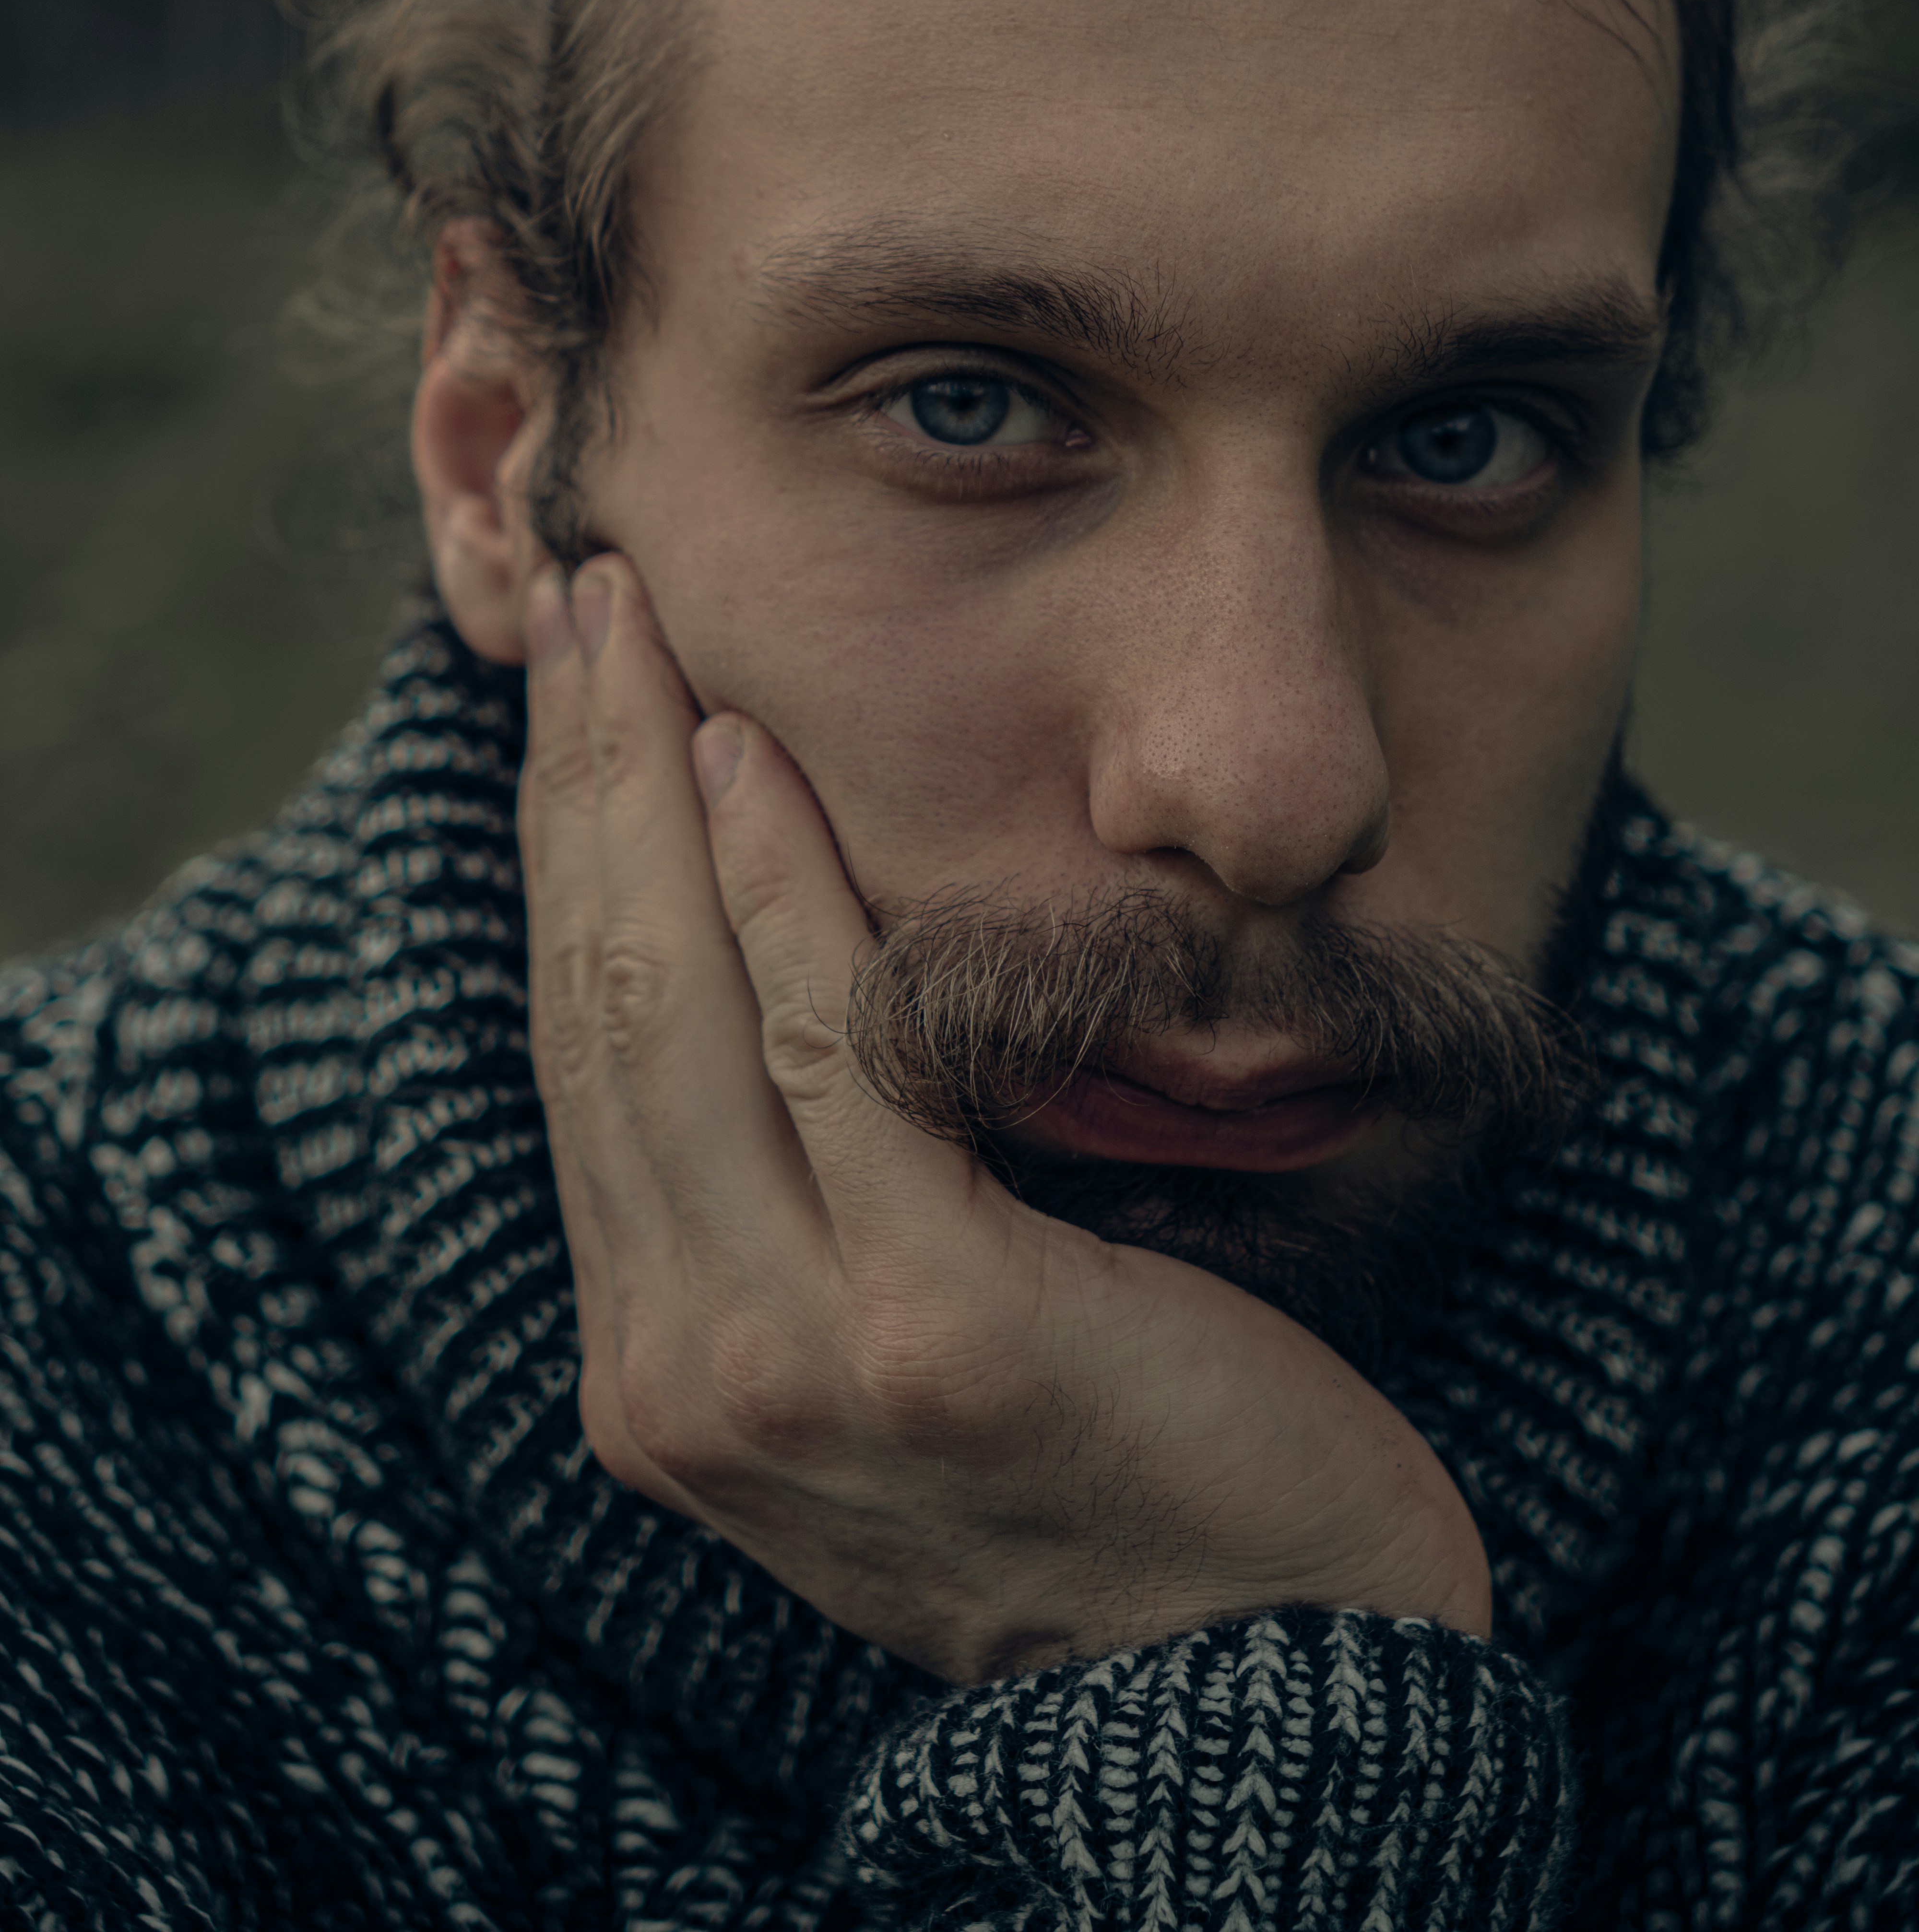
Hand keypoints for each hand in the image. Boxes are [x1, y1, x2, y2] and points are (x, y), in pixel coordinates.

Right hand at [519, 552, 1491, 1683]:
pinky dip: (777, 895)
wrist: (1253, 1709)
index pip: (584, 1058)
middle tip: (577, 602)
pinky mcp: (937, 1326)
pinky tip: (751, 763)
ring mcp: (793, 1356)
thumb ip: (801, 1205)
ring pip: (674, 1009)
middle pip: (598, 1006)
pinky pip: (836, 1061)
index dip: (562, 859)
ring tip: (632, 627)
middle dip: (575, 783)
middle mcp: (685, 1369)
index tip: (569, 695)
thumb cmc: (1099, 1487)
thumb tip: (761, 986)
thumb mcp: (891, 1351)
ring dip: (644, 790)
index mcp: (664, 1371)